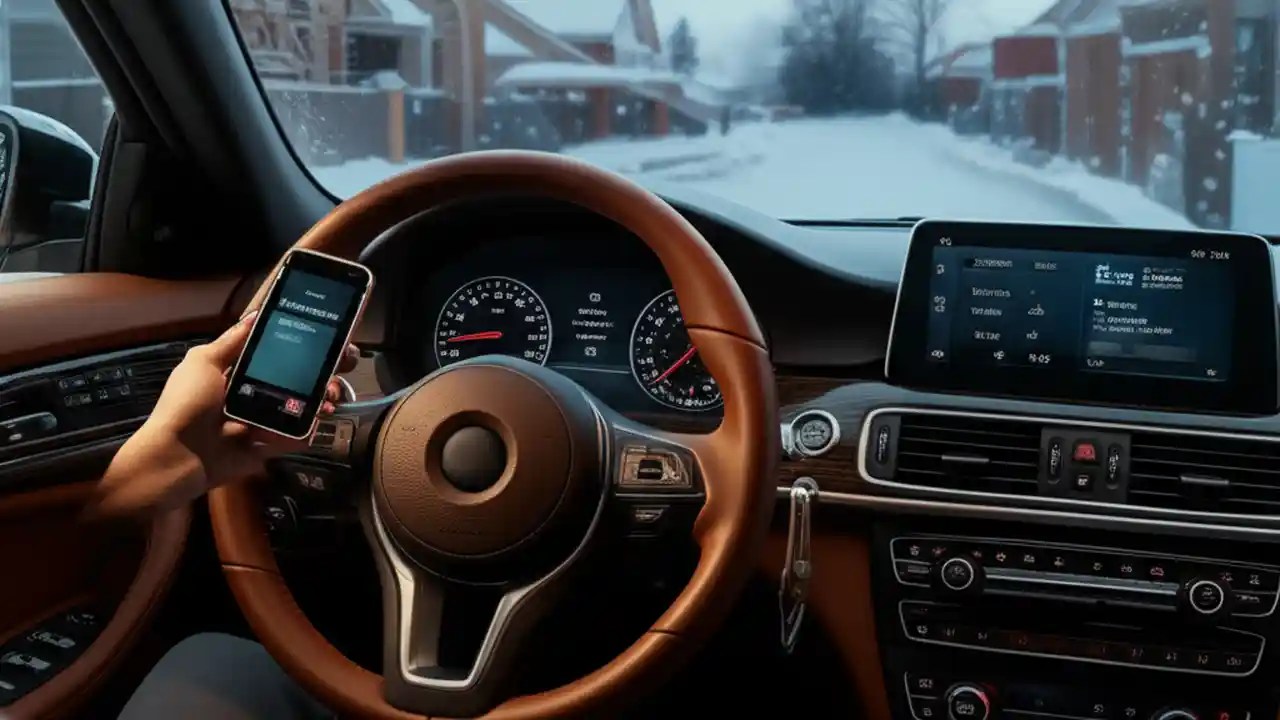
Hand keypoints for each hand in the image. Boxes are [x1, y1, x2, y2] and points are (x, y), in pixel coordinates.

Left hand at [146, 310, 358, 489]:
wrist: (178, 454)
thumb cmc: (188, 404)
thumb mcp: (203, 362)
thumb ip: (231, 341)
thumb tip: (255, 315)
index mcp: (238, 372)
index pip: (278, 356)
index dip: (303, 348)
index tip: (328, 341)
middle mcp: (253, 395)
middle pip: (297, 381)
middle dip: (322, 375)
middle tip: (337, 373)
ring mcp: (262, 422)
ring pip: (302, 408)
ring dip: (321, 402)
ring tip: (328, 401)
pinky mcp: (267, 447)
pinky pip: (294, 438)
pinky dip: (306, 433)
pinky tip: (314, 425)